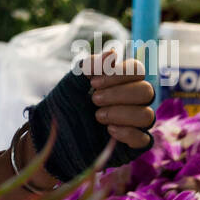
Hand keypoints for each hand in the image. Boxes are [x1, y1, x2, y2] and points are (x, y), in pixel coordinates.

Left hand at [26, 43, 155, 182]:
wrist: (51, 135)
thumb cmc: (64, 105)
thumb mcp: (72, 82)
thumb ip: (90, 66)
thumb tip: (113, 53)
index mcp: (120, 82)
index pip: (137, 70)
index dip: (120, 74)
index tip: (93, 82)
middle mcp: (131, 102)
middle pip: (147, 91)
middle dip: (119, 94)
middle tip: (94, 99)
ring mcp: (133, 124)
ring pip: (148, 115)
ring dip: (122, 113)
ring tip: (98, 117)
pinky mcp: (131, 146)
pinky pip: (145, 140)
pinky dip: (128, 133)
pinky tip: (109, 131)